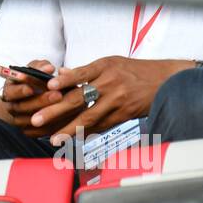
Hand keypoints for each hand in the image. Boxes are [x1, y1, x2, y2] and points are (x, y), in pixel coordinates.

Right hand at [0, 60, 68, 133]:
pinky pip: (40, 132)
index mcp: (9, 91)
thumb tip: (49, 67)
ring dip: (49, 114)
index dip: (21, 90)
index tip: (32, 88)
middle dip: (41, 101)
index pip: (11, 92)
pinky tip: (67, 119)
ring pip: (32, 121)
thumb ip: (39, 67)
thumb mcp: (32, 70)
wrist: (23, 101)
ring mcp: (19, 121)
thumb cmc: (30, 82)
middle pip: (23, 107)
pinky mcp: (29, 132)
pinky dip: (53, 126)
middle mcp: (11, 107)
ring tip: (65, 106)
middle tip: (57, 94)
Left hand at [35, 56, 192, 144]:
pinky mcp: (123, 115)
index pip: (80, 74)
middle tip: (36, 118)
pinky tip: (72, 139)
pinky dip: (86, 133)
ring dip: (68, 129)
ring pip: (89, 117)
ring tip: (53, 138)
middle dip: (55, 110)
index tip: (48, 86)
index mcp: (105, 66)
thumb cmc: (135, 71)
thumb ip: (86, 71)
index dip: (64, 81)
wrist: (166, 81)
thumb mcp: (111, 63)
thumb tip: (60, 74)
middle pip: (79, 98)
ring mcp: (117, 101)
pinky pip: (101, 126)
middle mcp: (110, 83)